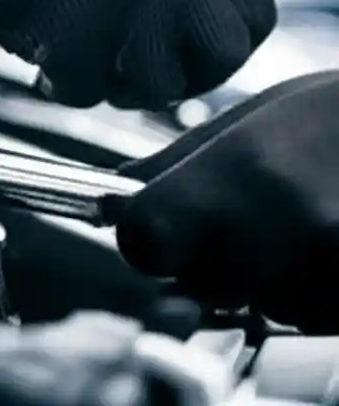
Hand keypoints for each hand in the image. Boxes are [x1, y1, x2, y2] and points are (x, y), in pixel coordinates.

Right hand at [0, 0, 276, 108]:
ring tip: (83, 63)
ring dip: (116, 86)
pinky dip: (61, 84)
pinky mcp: (68, 15)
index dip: (213, 47)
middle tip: (134, 73)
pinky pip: (83, 89)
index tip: (176, 52)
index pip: (252, 16)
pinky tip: (43, 63)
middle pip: (218, 58)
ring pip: (154, 85)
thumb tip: (198, 23)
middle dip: (177, 77)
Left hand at [116, 71, 338, 332]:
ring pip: (269, 305)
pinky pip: (319, 316)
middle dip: (223, 260)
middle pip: (204, 282)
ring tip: (320, 218)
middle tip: (267, 215)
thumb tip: (115, 198)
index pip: (145, 237)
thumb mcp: (262, 114)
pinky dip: (326, 291)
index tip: (165, 228)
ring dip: (282, 278)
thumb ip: (181, 161)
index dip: (150, 238)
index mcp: (240, 169)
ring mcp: (332, 260)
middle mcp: (282, 220)